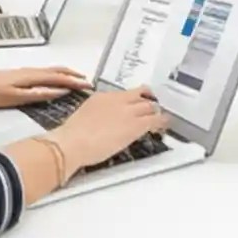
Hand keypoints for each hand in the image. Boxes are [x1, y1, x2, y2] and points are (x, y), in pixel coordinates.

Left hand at [0, 67, 89, 108]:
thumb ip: (38, 94)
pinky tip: (54, 80)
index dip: (74, 82)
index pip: (58, 78)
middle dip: (73, 75)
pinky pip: (44, 72)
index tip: (88, 86)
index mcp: (31, 76)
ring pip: (50, 70)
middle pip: (56, 70)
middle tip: (87, 81)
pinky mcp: (19, 75)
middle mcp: (30, 71)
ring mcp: (25, 72)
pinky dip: (55, 74)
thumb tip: (59, 91)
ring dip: (65, 73)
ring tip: (75, 78)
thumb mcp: (14, 97)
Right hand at [45, 87, 168, 173]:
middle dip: (148, 101)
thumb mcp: (84, 117)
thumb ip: (97, 115)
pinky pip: (154, 119)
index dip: (134, 98)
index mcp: (102, 97)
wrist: (73, 143)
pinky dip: (161, 121)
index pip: (125, 94)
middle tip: (153, 107)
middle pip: (140, 96)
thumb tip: (101, 121)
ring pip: (149, 106)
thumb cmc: (73, 136)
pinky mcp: (135, 125)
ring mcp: (128, 111)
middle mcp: (117, 100)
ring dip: (155, 111)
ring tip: (160, 117)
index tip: (137, 102)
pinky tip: (164, 124)